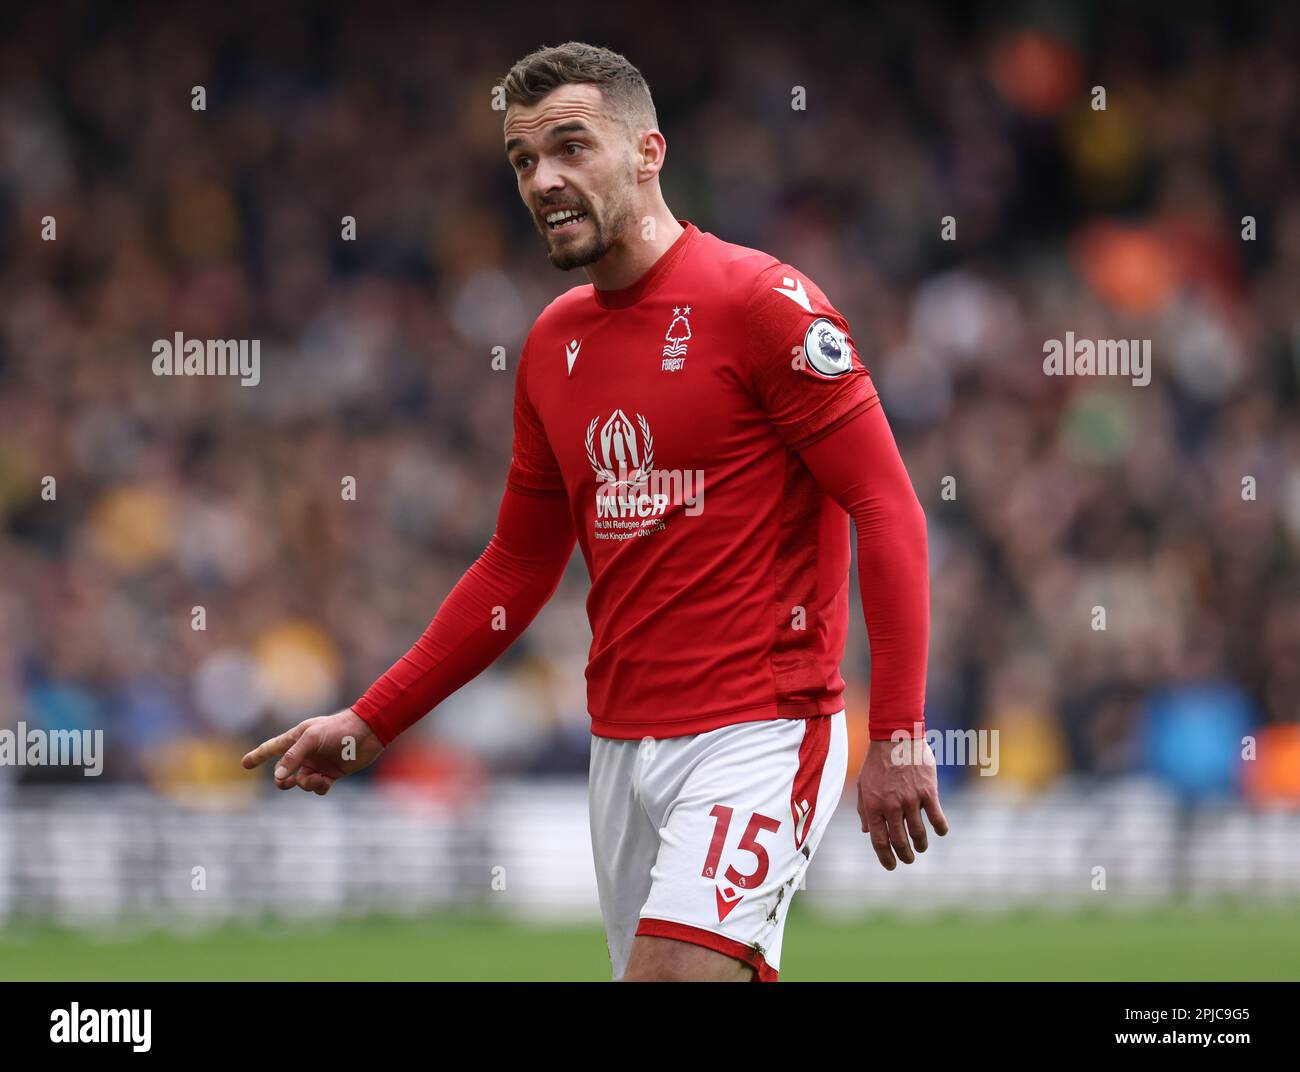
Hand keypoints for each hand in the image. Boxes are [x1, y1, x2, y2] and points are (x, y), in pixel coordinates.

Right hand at [241, 708, 384, 794]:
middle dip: (283, 781)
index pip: (272, 748)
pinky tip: (326, 781)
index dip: (258, 756)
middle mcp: (305, 753)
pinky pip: (318, 787)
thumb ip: (293, 756)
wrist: (367, 733)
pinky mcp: (332, 773)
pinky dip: (319, 787)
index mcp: (297, 739)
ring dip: (306, 784)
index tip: (244, 764)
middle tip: (286, 782)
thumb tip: (278, 777)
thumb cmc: (338, 729)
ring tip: (317, 779)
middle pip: (284, 773)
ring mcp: (318, 764)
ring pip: (301, 782)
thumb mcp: (312, 738)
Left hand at [856, 737, 948, 869]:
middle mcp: (891, 806)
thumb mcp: (863, 784)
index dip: (885, 857)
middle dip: (904, 855)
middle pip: (900, 841)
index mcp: (873, 805)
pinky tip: (940, 832)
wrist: (895, 736)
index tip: (891, 865)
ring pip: (919, 834)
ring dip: (921, 845)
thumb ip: (864, 809)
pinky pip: (936, 818)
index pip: (879, 840)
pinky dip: (940, 829)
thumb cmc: (877, 761)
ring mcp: (910, 800)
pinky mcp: (927, 792)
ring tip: (921, 847)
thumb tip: (867, 832)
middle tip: (908, 859)